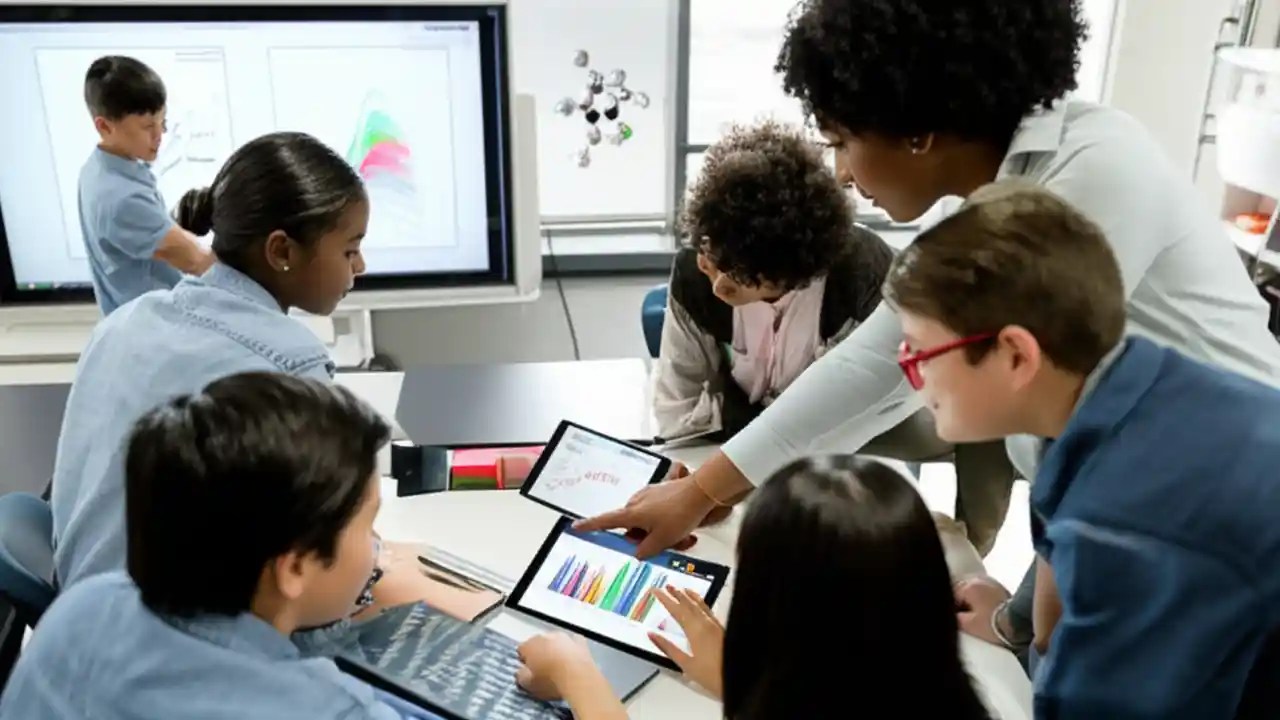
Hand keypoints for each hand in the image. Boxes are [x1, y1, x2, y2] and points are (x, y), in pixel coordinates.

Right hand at [516, 633, 595, 700]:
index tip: (528, 671)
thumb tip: (520, 672)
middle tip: (544, 669)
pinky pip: (572, 643)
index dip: (524, 660)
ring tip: (559, 666)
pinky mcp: (579, 641)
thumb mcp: (529, 685)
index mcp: (529, 645)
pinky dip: (571, 648)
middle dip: (539, 652)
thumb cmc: (550, 682)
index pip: (521, 649)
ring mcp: (563, 636)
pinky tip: (573, 658)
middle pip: (538, 643)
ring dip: (555, 649)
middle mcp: (545, 636)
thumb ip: (521, 676)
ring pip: (555, 641)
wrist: (578, 677)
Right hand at [575, 474, 716, 557]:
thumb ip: (645, 550)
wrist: (702, 492)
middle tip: (667, 545)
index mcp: (632, 513)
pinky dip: (669, 524)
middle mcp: (637, 503)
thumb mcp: (662, 540)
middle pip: (633, 528)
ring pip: (648, 523)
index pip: (606, 521)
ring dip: (661, 533)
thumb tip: (638, 552)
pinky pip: (658, 514)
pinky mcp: (661, 493)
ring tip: (683, 538)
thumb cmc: (681, 513)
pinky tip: (686, 530)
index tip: (576, 527)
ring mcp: (649, 496)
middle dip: (647, 539)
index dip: (590, 526)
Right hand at [647, 586, 723, 697]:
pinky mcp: (722, 629)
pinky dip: (701, 603)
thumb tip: (652, 635)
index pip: (676, 610)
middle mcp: (706, 624)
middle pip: (689, 604)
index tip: (655, 591)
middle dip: (676, 594)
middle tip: (666, 586)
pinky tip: (700, 603)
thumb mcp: (685, 664)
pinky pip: (708, 610)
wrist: (739, 677)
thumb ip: (668, 648)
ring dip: (689, 596)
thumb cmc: (713, 675)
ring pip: (700, 605)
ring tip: (682, 589)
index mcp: (695, 631)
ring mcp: (716, 625)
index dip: (664, 599)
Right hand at [955, 576, 1011, 646]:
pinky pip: (986, 590)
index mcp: (969, 586)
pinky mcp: (1003, 588)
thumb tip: (952, 615)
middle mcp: (980, 580)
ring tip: (974, 613)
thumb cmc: (992, 625)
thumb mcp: (968, 625)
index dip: (951, 606)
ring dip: (972, 598)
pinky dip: (982, 597)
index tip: (953, 617)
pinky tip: (985, 609)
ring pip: (975, 588)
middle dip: (961, 600)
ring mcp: (993, 582)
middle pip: (963, 588)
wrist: (1019, 626)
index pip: (951, 593)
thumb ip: (955, 617)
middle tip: (962, 615)